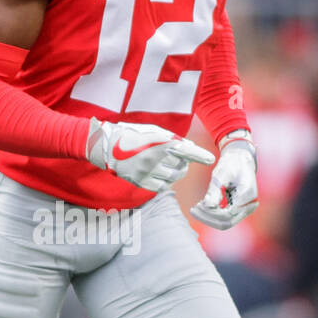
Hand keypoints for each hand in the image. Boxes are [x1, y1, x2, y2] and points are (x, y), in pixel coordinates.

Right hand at [87, 119, 213, 192]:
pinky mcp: (140, 182)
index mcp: (157, 143)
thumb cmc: (134, 135)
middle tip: (179, 159)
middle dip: (184, 164)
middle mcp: (153, 158)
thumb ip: (173, 139)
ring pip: (172, 178)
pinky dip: (164, 181)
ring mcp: (146, 172)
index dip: (199, 155)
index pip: (184, 150)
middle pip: (180, 167)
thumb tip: (191, 149)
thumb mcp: (154, 131)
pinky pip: (161, 186)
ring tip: (167, 165)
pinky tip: (158, 173)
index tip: (210, 159)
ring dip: (175, 173)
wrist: (107, 147)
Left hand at [190, 131, 258, 229]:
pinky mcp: (238, 210)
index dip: (211, 213)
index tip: (197, 205)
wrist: (240, 161)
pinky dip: (212, 214)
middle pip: (227, 222)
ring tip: (195, 208)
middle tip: (193, 210)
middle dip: (208, 218)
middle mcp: (249, 204)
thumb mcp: (221, 173)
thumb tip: (207, 206)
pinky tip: (201, 206)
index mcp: (248, 193)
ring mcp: (245, 209)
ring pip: (225, 223)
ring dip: (209, 218)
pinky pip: (224, 218)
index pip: (228, 213)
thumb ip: (215, 190)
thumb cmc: (231, 164)